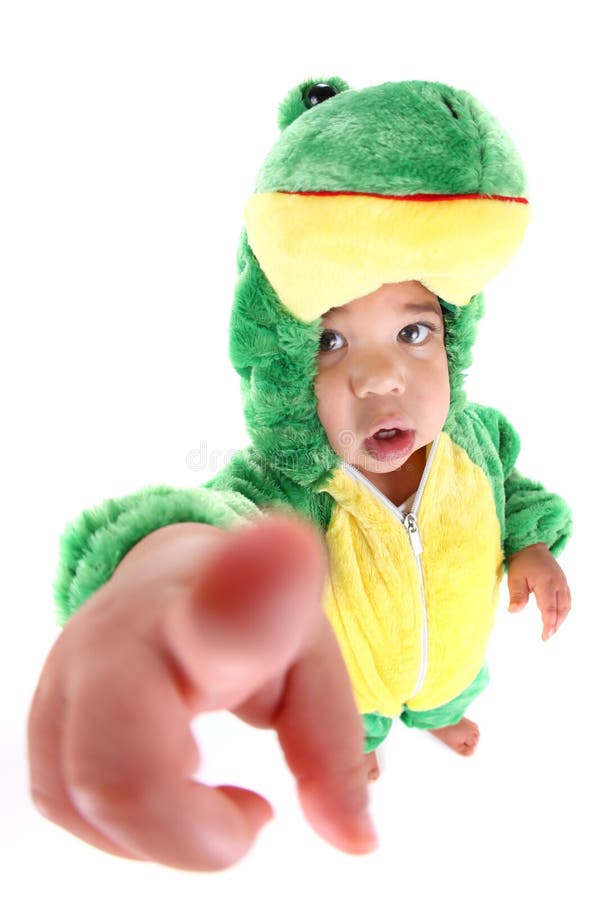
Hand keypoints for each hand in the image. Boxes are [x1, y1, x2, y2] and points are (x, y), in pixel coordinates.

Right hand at [28, 514, 376, 870]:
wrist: (170, 573)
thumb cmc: (249, 618)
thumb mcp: (310, 664)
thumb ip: (332, 751)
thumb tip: (356, 841)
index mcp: (216, 607)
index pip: (225, 611)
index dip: (251, 593)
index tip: (285, 552)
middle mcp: (127, 630)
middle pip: (118, 768)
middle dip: (191, 832)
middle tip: (252, 815)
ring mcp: (71, 665)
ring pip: (79, 796)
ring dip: (158, 832)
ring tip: (212, 800)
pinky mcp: (45, 703)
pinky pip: (60, 797)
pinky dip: (120, 826)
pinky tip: (166, 795)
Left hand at [506, 542, 571, 640]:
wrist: (531, 546)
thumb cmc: (521, 562)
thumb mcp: (514, 578)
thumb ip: (516, 595)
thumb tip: (514, 611)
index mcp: (546, 583)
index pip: (549, 608)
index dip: (548, 624)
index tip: (545, 636)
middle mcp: (558, 583)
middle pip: (561, 609)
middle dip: (556, 624)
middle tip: (547, 636)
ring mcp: (562, 582)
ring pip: (566, 605)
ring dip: (561, 619)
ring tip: (552, 629)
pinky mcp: (563, 581)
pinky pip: (567, 599)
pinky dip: (563, 610)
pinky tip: (557, 617)